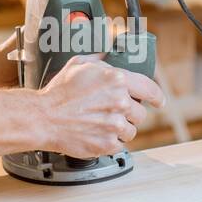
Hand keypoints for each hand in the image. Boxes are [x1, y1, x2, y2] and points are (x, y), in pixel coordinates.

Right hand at [37, 55, 164, 156]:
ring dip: (120, 128)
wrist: (44, 118)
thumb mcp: (79, 64)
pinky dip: (110, 141)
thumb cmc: (59, 92)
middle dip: (129, 113)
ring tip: (102, 124)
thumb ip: (100, 60)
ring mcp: (115, 124)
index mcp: (116, 80)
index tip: (158, 101)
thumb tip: (111, 56)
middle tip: (112, 112)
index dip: (156, 96)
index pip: (149, 89)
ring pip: (131, 130)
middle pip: (140, 112)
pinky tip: (96, 133)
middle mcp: (120, 102)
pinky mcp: (108, 143)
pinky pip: (119, 144)